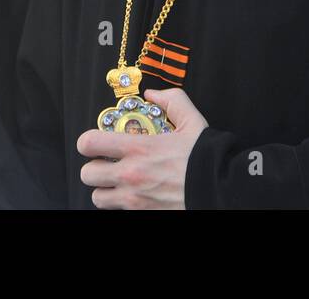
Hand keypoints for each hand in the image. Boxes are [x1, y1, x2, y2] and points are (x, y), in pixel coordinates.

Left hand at [77, 88, 207, 209]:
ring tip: (117, 183)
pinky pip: (117, 212)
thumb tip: (153, 94)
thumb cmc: (205, 157)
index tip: (97, 142)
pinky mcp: (142, 214)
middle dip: (94, 167)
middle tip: (107, 163)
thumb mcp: (192, 121)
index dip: (88, 141)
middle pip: (87, 174)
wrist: (221, 190)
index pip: (89, 143)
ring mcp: (134, 199)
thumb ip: (172, 101)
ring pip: (97, 198)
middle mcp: (130, 175)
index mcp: (138, 148)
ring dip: (104, 190)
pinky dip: (120, 205)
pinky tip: (134, 195)